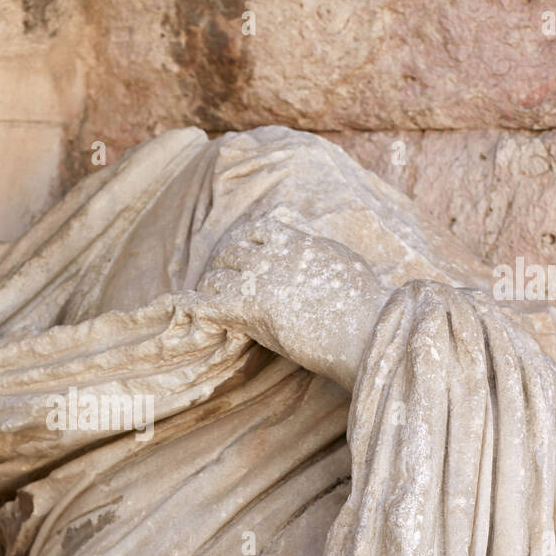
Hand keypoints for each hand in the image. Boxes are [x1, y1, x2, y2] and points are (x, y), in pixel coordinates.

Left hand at [191, 212, 387, 390]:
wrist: (364, 326)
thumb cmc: (366, 302)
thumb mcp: (344, 262)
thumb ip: (322, 254)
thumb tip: (318, 253)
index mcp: (297, 242)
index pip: (260, 229)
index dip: (247, 241)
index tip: (243, 252)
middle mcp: (272, 256)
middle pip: (231, 252)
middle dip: (225, 266)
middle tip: (220, 280)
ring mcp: (258, 280)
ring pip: (216, 277)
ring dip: (211, 289)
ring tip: (209, 300)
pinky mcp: (248, 308)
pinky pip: (206, 305)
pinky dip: (195, 307)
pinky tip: (190, 311)